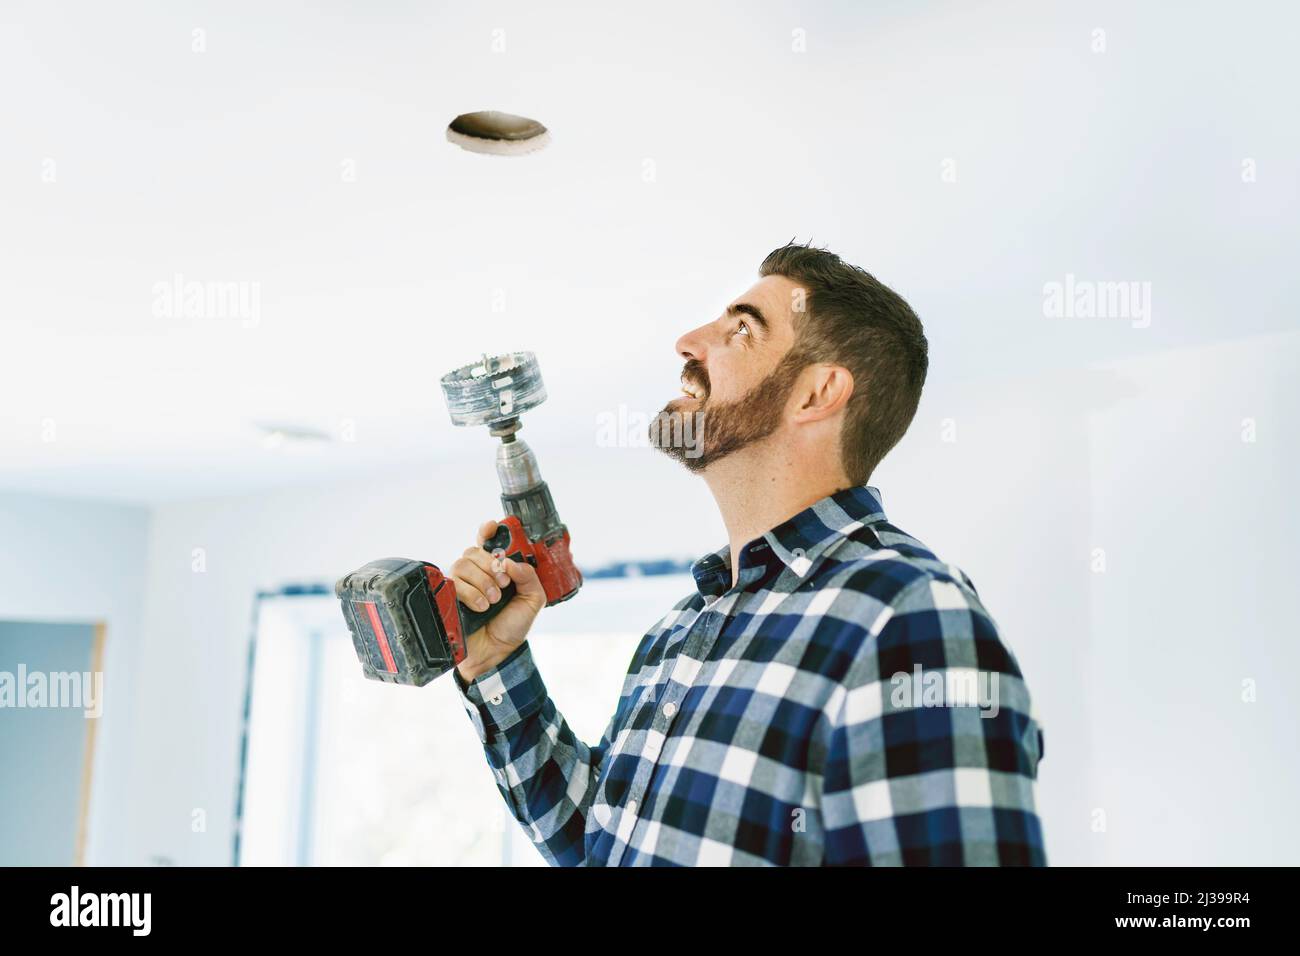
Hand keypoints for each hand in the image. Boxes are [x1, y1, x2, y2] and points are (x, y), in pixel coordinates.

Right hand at [450, 519, 546, 682]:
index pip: (487, 542)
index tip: (491, 527)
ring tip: (492, 601)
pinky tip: (481, 606)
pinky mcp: (448, 596)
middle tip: (503, 584)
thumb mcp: (533, 599)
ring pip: (463, 564)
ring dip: (482, 581)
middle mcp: (477, 573)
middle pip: (473, 550)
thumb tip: (508, 561)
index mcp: (497, 569)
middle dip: (490, 565)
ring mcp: (461, 584)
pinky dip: (471, 593)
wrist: (497, 652)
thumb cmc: (513, 625)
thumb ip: (528, 576)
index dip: (487, 531)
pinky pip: (454, 582)